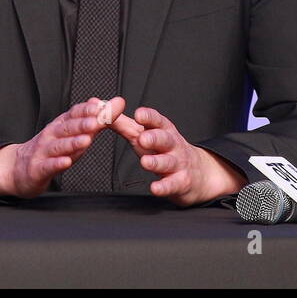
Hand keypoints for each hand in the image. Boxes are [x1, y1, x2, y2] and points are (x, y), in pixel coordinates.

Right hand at [0, 96, 124, 197]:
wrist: (19, 168)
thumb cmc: (50, 150)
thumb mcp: (72, 135)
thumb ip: (91, 121)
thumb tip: (106, 105)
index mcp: (61, 125)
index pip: (74, 113)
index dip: (88, 109)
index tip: (102, 106)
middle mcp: (51, 135)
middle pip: (68, 127)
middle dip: (83, 123)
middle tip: (98, 120)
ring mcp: (43, 151)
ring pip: (59, 145)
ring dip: (72, 142)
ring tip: (86, 140)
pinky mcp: (38, 169)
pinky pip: (48, 166)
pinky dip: (57, 164)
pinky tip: (65, 162)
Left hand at [111, 106, 246, 205]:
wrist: (197, 173)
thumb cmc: (163, 150)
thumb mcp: (144, 134)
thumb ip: (122, 123)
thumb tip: (100, 109)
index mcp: (163, 130)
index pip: (157, 121)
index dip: (149, 117)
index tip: (138, 114)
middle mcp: (173, 145)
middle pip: (165, 139)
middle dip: (154, 138)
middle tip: (142, 138)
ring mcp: (178, 164)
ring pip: (168, 161)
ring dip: (157, 162)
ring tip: (145, 162)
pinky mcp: (181, 182)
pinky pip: (172, 184)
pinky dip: (164, 187)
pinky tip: (155, 188)